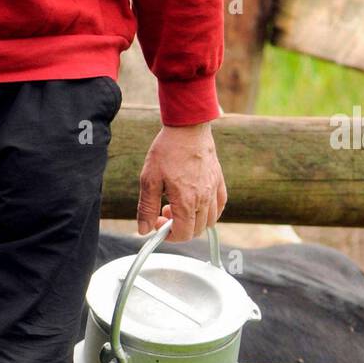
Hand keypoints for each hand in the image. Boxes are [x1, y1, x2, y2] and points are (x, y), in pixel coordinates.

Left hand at [137, 122, 226, 240]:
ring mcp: (214, 190)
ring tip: (178, 206)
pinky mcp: (218, 180)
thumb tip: (144, 230)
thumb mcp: (149, 180)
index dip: (168, 235)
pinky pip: (220, 205)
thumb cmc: (167, 151)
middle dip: (178, 228)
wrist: (188, 127)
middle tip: (164, 212)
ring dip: (193, 221)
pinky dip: (209, 212)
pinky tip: (196, 203)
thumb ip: (147, 208)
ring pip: (209, 221)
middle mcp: (204, 199)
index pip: (183, 234)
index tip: (157, 224)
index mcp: (187, 201)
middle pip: (196, 230)